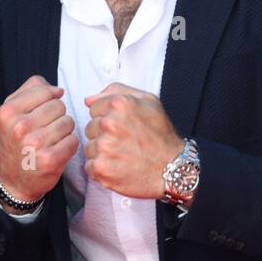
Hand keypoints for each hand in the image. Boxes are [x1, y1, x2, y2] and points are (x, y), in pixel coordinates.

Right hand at [0, 75, 79, 207]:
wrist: (10, 180)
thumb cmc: (14, 142)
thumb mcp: (10, 113)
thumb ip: (30, 91)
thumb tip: (57, 89)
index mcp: (7, 111)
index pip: (44, 90)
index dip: (49, 99)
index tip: (43, 110)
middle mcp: (20, 126)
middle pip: (58, 106)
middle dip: (56, 115)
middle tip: (45, 128)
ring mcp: (35, 144)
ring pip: (68, 122)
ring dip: (64, 130)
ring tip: (50, 139)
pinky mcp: (50, 160)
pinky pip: (73, 140)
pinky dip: (69, 145)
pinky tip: (57, 150)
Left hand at [82, 82, 182, 198]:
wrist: (173, 168)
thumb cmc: (161, 135)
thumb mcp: (148, 101)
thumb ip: (116, 91)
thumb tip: (88, 100)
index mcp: (119, 104)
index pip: (93, 108)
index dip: (107, 117)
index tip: (122, 126)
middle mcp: (109, 124)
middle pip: (90, 128)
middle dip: (103, 134)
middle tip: (124, 142)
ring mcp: (104, 147)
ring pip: (89, 147)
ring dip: (102, 152)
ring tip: (123, 155)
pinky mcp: (100, 168)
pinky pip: (89, 166)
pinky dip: (101, 169)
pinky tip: (118, 167)